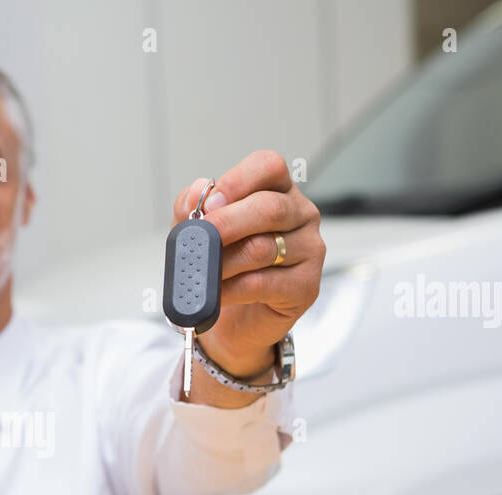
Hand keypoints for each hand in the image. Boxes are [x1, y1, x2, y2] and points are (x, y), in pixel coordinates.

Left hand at [171, 151, 325, 377]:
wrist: (235, 320)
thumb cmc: (223, 266)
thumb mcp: (198, 232)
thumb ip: (191, 207)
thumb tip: (198, 190)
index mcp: (277, 190)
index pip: (269, 166)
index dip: (238, 181)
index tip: (209, 204)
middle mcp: (300, 214)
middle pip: (270, 207)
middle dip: (227, 223)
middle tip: (201, 238)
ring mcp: (309, 249)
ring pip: (263, 248)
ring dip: (222, 263)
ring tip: (201, 273)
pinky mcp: (306, 286)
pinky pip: (263, 283)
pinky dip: (231, 290)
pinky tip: (215, 295)